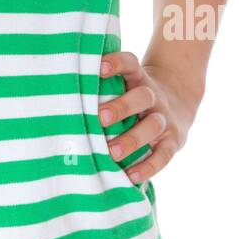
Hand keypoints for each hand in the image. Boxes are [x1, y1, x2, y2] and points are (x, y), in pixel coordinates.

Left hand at [98, 54, 200, 183]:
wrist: (178, 103)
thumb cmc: (133, 96)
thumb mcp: (125, 84)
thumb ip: (102, 87)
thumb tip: (61, 94)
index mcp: (138, 78)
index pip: (130, 63)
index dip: (117, 63)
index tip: (100, 68)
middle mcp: (153, 96)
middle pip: (142, 96)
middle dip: (122, 107)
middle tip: (100, 117)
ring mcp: (165, 119)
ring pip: (152, 126)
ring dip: (132, 139)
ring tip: (111, 152)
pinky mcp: (173, 142)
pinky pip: (163, 155)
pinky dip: (148, 167)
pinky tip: (131, 176)